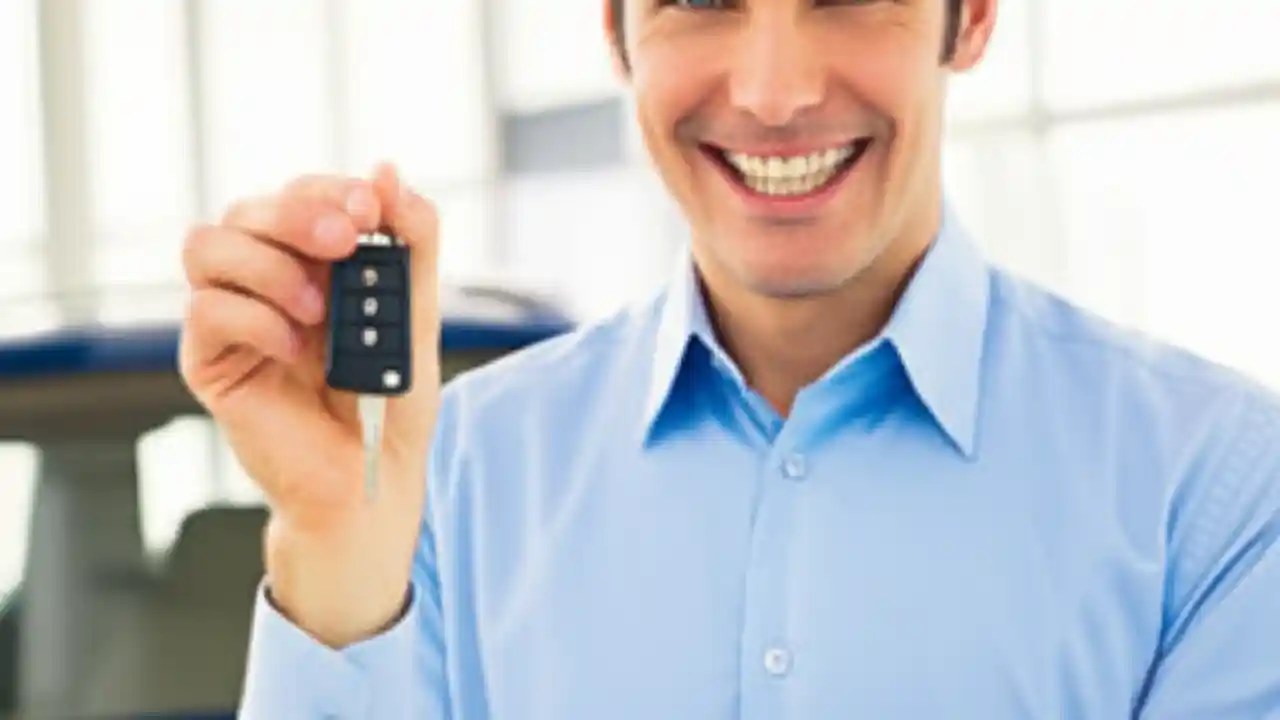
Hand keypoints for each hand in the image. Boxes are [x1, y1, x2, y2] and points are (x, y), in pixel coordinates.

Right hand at [178, 164, 441, 646]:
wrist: (370, 480)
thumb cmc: (391, 402)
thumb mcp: (417, 316)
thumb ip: (413, 244)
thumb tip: (390, 172)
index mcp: (314, 264)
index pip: (298, 194)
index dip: (326, 189)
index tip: (367, 206)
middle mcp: (265, 281)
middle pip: (246, 208)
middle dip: (297, 213)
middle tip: (343, 241)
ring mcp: (233, 319)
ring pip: (206, 245)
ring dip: (267, 264)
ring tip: (318, 311)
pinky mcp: (209, 361)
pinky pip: (204, 310)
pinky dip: (255, 319)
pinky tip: (294, 349)